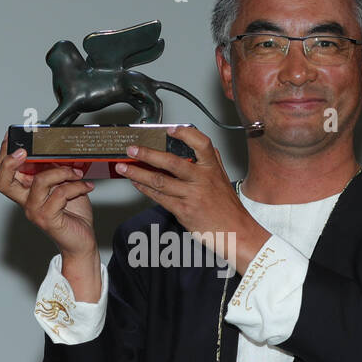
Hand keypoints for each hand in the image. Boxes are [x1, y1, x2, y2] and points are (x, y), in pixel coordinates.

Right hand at [0, 134, 95, 259]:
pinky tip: (86, 186)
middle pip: (3, 181)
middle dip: (10, 161)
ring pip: (40, 181)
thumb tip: (60, 150)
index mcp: (26, 191)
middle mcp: (26, 202)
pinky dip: (76, 186)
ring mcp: (35, 211)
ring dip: (62, 172)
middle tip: (24, 151)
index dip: (4, 154)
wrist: (81, 241)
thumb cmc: (73, 215)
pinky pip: (60, 194)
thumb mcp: (63, 185)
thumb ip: (56, 170)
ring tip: (77, 174)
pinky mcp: (48, 219)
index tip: (10, 137)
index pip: (4, 173)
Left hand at [113, 126, 270, 274]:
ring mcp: (192, 196)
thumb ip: (212, 162)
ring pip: (160, 181)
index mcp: (213, 168)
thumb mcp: (224, 179)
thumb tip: (203, 147)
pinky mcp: (184, 211)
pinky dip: (146, 189)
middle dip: (148, 153)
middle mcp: (202, 180)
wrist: (236, 232)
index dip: (185, 133)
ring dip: (138, 173)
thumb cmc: (228, 208)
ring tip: (125, 167)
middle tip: (132, 149)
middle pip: (171, 162)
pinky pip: (160, 197)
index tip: (169, 129)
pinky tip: (137, 183)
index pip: (200, 143)